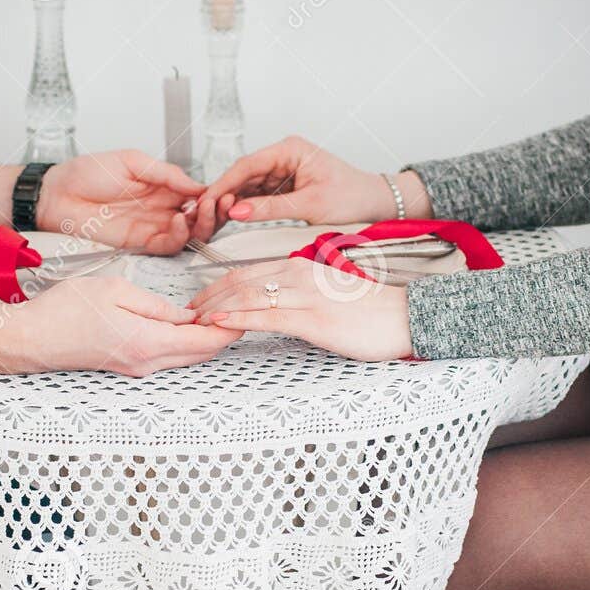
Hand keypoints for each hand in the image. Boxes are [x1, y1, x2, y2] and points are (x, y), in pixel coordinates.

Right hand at [0, 277, 241, 375]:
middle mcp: (148, 363)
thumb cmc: (64, 311)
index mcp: (149, 343)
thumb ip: (158, 305)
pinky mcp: (130, 365)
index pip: (209, 341)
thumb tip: (188, 315)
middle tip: (238, 304)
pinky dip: (186, 340)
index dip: (233, 325)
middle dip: (226, 331)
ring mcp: (139, 368)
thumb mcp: (116, 289)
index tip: (248, 306)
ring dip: (206, 336)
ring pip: (189, 356)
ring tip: (216, 308)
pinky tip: (186, 321)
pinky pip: (170, 356)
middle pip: (204, 353)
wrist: (30, 339)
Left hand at [37, 150, 203, 255]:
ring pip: (189, 234)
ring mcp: (152, 226)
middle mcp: (162, 208)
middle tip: (217, 205)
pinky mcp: (140, 243)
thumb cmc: (87, 172)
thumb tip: (196, 183)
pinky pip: (167, 246)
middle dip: (214, 213)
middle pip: (200, 217)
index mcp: (164, 186)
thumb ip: (166, 173)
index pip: (199, 194)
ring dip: (200, 226)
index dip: (214, 195)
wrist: (58, 194)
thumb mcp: (132, 161)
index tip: (223, 192)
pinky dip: (178, 238)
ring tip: (199, 213)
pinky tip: (178, 224)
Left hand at [187, 258, 413, 361]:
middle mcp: (297, 275)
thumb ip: (298, 294)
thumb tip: (274, 306)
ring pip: (247, 296)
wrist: (404, 316)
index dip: (216, 286)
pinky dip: (238, 318)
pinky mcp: (312, 319)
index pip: (246, 273)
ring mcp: (303, 296)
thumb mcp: (326, 294)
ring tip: (192, 321)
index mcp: (299, 266)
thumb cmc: (369, 309)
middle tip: (185, 314)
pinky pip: (267, 316)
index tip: (198, 301)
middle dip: (207, 297)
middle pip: (239, 281)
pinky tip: (218, 322)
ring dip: (214, 308)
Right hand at [193, 136, 428, 240]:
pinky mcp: (284, 187)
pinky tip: (229, 220)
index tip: (207, 202)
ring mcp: (282, 171)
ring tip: (212, 222)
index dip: (224, 184)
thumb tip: (237, 212)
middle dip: (223, 196)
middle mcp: (283, 156)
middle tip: (204, 216)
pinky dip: (244, 209)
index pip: (247, 165)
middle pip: (242, 175)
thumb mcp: (310, 204)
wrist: (375, 203)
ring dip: (231, 204)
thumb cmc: (352, 197)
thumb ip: (271, 208)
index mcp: (290, 149)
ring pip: (246, 187)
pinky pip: (257, 197)